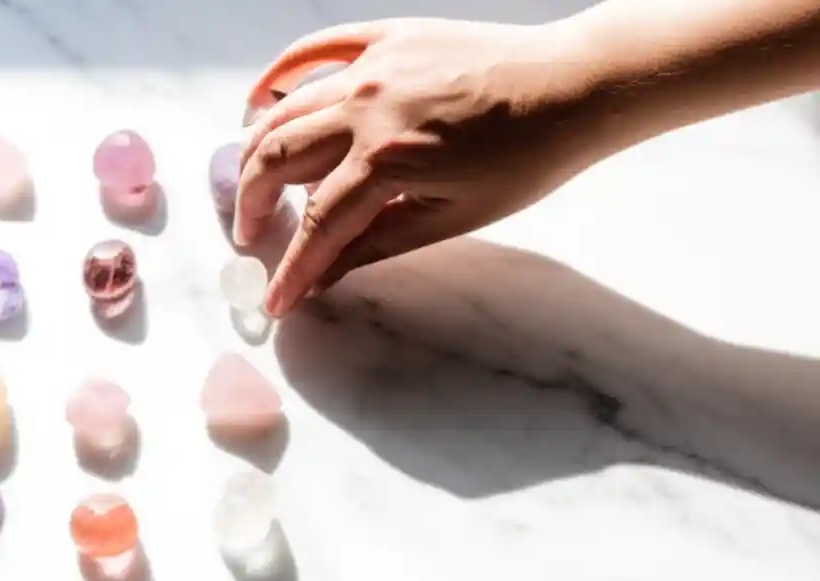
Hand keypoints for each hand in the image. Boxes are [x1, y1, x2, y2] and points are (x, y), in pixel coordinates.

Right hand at [237, 18, 599, 315]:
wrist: (572, 86)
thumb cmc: (525, 159)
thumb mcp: (452, 216)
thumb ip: (377, 244)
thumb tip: (324, 277)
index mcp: (388, 159)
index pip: (319, 223)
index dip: (291, 267)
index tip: (274, 300)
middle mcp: (366, 108)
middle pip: (277, 158)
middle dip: (253, 205)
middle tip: (251, 235)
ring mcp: (370, 66)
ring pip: (283, 108)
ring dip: (256, 149)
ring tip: (252, 182)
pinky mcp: (383, 36)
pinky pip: (312, 49)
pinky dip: (278, 75)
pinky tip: (259, 98)